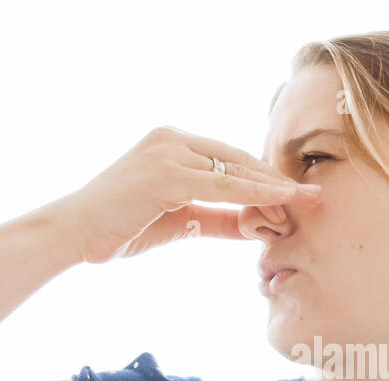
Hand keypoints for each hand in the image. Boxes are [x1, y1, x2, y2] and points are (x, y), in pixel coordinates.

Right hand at [57, 125, 320, 264]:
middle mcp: (172, 138)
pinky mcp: (167, 172)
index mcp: (172, 143)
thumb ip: (217, 218)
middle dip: (277, 180)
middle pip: (239, 160)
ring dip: (273, 188)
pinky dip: (254, 195)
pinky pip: (222, 186)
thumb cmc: (119, 228)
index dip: (264, 178)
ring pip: (235, 171)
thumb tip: (255, 226)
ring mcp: (169, 151)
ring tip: (307, 200)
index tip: (296, 194)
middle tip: (313, 196)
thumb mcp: (178, 221)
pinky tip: (280, 203)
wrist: (74, 234)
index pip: (230, 159)